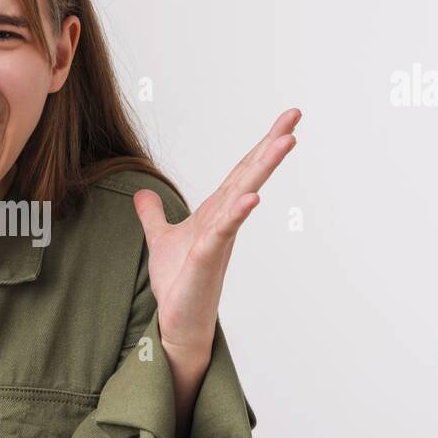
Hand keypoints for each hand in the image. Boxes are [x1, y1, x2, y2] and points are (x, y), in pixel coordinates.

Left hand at [133, 108, 299, 360]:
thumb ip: (154, 215)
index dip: (261, 144)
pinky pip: (224, 231)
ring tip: (286, 141)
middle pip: (250, 174)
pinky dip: (237, 213)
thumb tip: (142, 192)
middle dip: (272, 144)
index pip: (241, 170)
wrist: (177, 322)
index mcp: (216, 211)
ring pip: (244, 195)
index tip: (285, 119)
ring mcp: (220, 238)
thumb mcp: (160, 239)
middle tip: (295, 115)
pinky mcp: (208, 258)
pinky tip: (252, 197)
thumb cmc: (178, 284)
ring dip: (263, 168)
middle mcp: (224, 220)